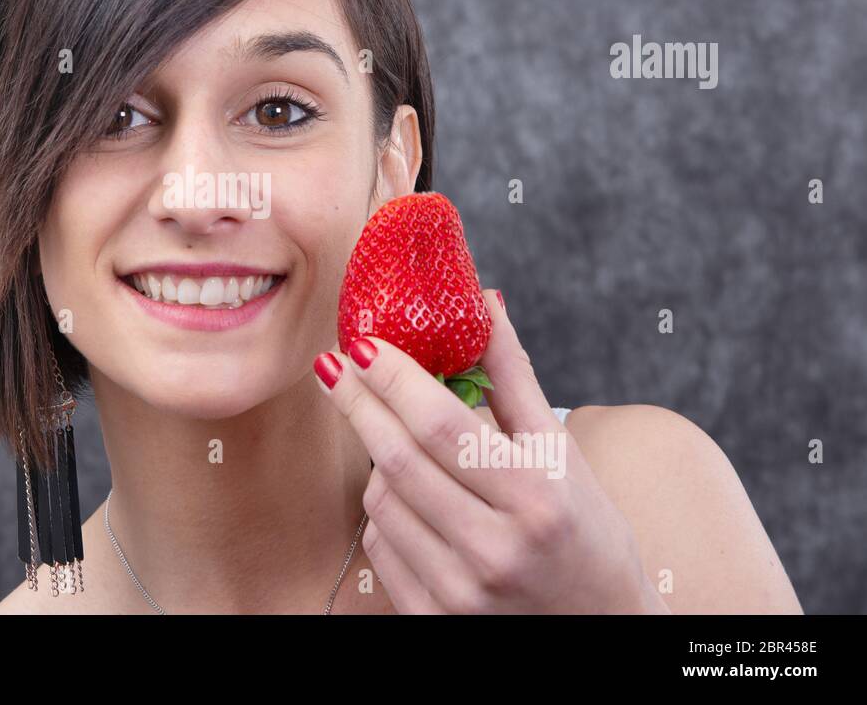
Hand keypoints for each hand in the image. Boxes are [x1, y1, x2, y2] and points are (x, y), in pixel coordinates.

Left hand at [314, 289, 668, 613]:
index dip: (392, 378)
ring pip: (380, 502)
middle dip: (356, 402)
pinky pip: (379, 547)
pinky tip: (407, 498)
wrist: (602, 631)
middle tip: (332, 364)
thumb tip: (484, 303)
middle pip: (397, 459)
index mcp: (536, 498)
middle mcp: (495, 549)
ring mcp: (460, 591)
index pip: (441, 425)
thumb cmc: (586, 533)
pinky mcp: (433, 619)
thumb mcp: (564, 455)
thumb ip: (516, 379)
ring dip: (374, 460)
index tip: (360, 341)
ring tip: (394, 440)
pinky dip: (383, 513)